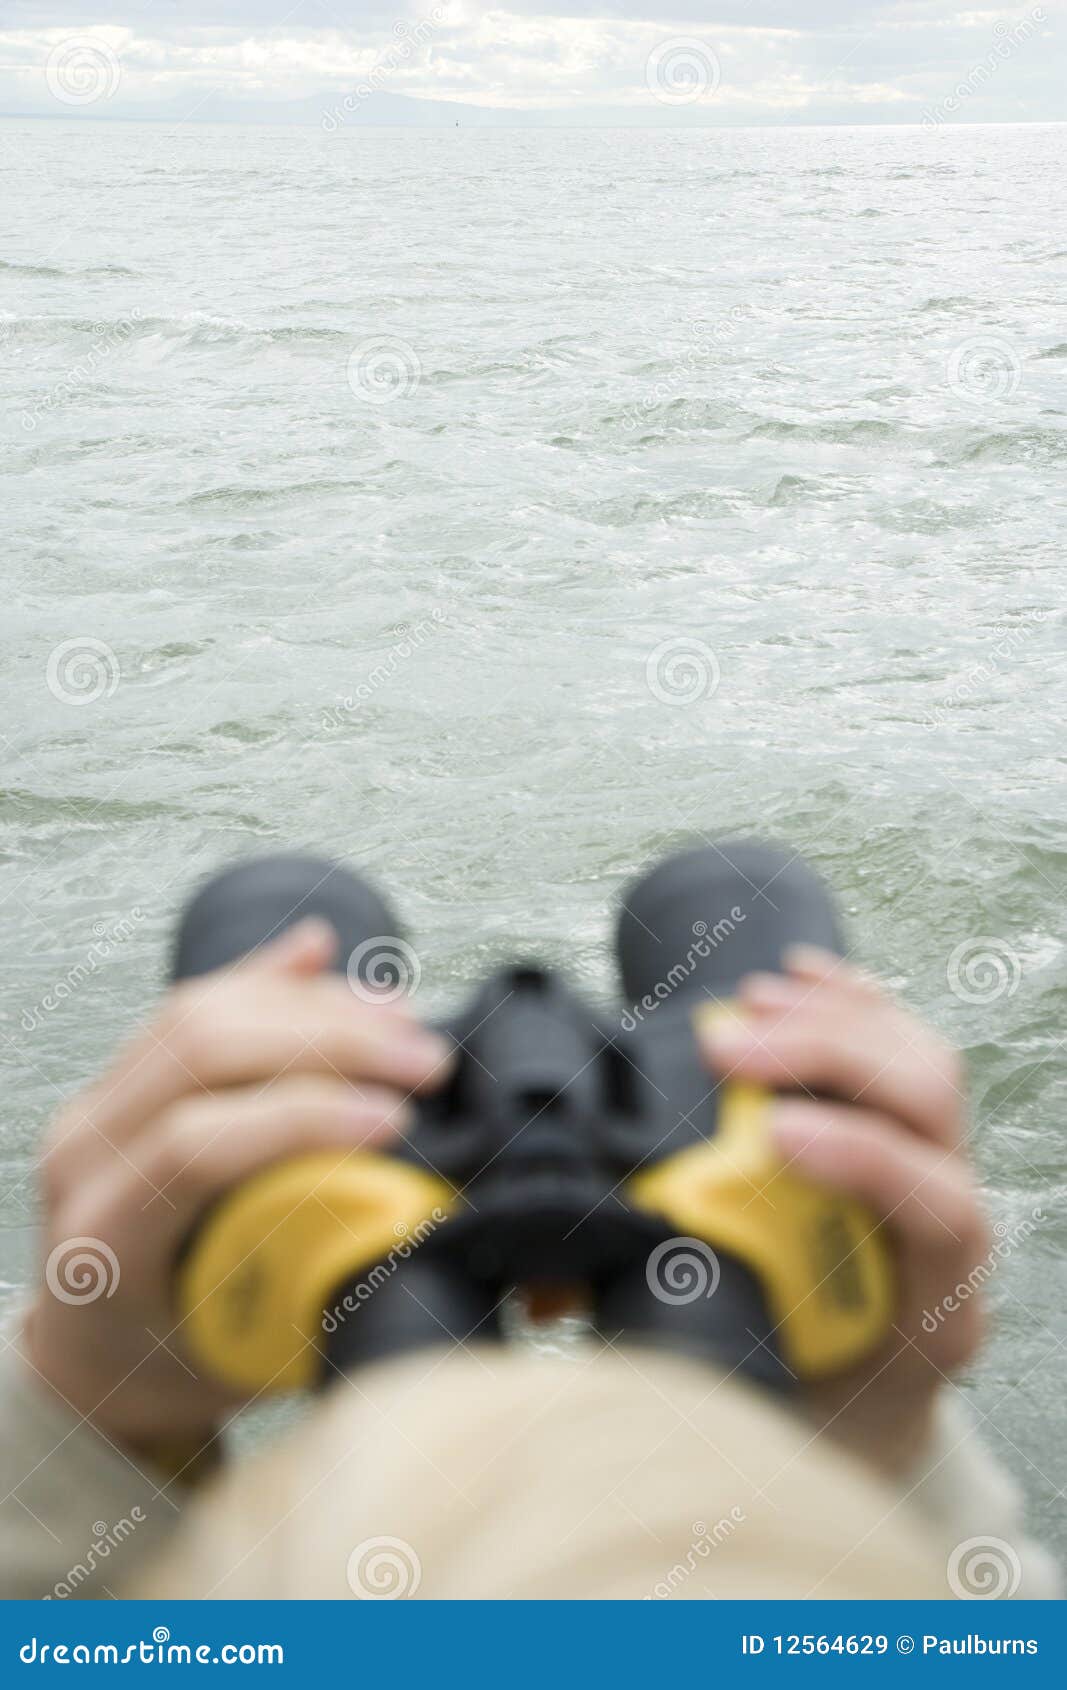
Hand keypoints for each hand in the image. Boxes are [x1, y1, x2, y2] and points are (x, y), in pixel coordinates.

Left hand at [21, 920, 451, 1458]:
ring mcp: (98, 1104)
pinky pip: (195, 1000)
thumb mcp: (239, 1356)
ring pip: (201, 1009)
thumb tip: (417, 1232)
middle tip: (425, 1064)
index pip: (195, 1145)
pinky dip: (268, 975)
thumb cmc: (164, 1364)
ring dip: (315, 1004)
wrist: (92, 1355)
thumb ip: (314, 1295)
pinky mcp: (126, 1076)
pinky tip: (320, 949)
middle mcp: (86, 1154)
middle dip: (330, 1042)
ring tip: (402, 1020)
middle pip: (201, 1049)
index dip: (300, 1120)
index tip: (395, 1123)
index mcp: (102, 1235)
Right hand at [700, 946, 987, 1473]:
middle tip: (725, 1045)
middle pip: (931, 1103)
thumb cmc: (804, 1419)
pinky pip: (898, 1040)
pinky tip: (795, 975)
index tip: (779, 1134)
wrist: (858, 1422)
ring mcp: (933, 1168)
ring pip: (921, 1059)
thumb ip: (678, 1357)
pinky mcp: (904, 1131)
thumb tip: (551, 1290)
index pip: (942, 1210)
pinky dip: (849, 998)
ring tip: (743, 1006)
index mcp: (931, 1309)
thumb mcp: (754, 1413)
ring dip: (832, 1017)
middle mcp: (946, 1228)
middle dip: (832, 1055)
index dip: (870, 1159)